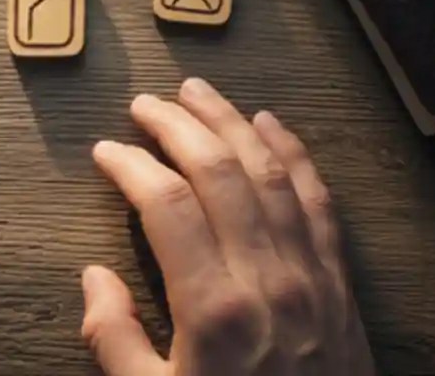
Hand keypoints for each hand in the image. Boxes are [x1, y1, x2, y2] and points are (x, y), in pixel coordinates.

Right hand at [81, 78, 373, 375]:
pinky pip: (320, 200)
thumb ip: (115, 341)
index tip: (104, 150)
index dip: (131, 167)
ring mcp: (311, 276)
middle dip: (178, 127)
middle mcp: (267, 278)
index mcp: (214, 309)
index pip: (167, 206)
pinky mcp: (340, 283)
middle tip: (144, 102)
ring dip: (233, 124)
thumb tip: (94, 278)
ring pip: (271, 173)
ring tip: (198, 92)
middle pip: (220, 173)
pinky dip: (295, 154)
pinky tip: (273, 125)